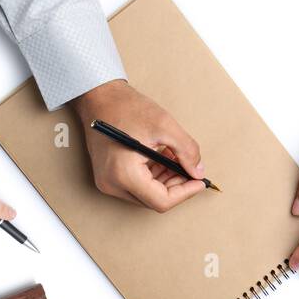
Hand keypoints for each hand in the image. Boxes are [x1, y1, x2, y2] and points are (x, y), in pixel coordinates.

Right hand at [72, 80, 206, 210]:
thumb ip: (187, 152)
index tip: (199, 182)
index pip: (161, 201)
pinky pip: (137, 186)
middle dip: (177, 185)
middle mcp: (112, 184)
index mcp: (124, 174)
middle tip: (191, 169)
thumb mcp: (164, 126)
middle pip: (154, 200)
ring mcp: (108, 182)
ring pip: (147, 194)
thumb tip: (198, 172)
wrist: (99, 97)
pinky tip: (163, 159)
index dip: (185, 193)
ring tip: (176, 158)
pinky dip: (154, 176)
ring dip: (166, 180)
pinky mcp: (108, 177)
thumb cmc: (126, 107)